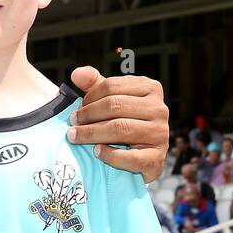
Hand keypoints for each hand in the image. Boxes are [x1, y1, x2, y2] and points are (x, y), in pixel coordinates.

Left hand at [66, 67, 169, 183]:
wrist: (144, 155)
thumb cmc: (125, 121)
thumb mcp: (112, 98)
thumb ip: (94, 84)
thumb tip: (77, 74)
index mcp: (150, 88)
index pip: (112, 86)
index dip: (90, 97)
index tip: (77, 108)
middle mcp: (159, 109)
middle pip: (115, 106)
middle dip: (88, 115)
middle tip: (72, 123)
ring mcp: (160, 134)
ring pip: (121, 129)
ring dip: (92, 133)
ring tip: (75, 137)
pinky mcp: (157, 158)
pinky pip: (130, 157)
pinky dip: (110, 155)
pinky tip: (96, 152)